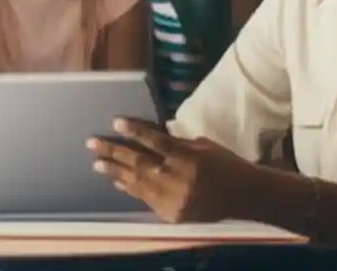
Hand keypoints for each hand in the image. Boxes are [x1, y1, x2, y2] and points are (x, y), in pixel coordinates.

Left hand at [87, 118, 261, 222]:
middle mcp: (177, 178)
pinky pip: (145, 199)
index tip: (115, 123)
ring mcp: (173, 199)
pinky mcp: (171, 214)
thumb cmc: (225, 163)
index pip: (155, 141)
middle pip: (139, 163)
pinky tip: (118, 182)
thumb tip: (149, 137)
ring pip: (137, 183)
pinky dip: (130, 189)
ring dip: (116, 173)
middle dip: (113, 152)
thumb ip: (176, 143)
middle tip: (92, 144)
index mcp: (187, 156)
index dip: (135, 132)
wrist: (244, 196)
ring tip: (97, 165)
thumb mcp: (203, 145)